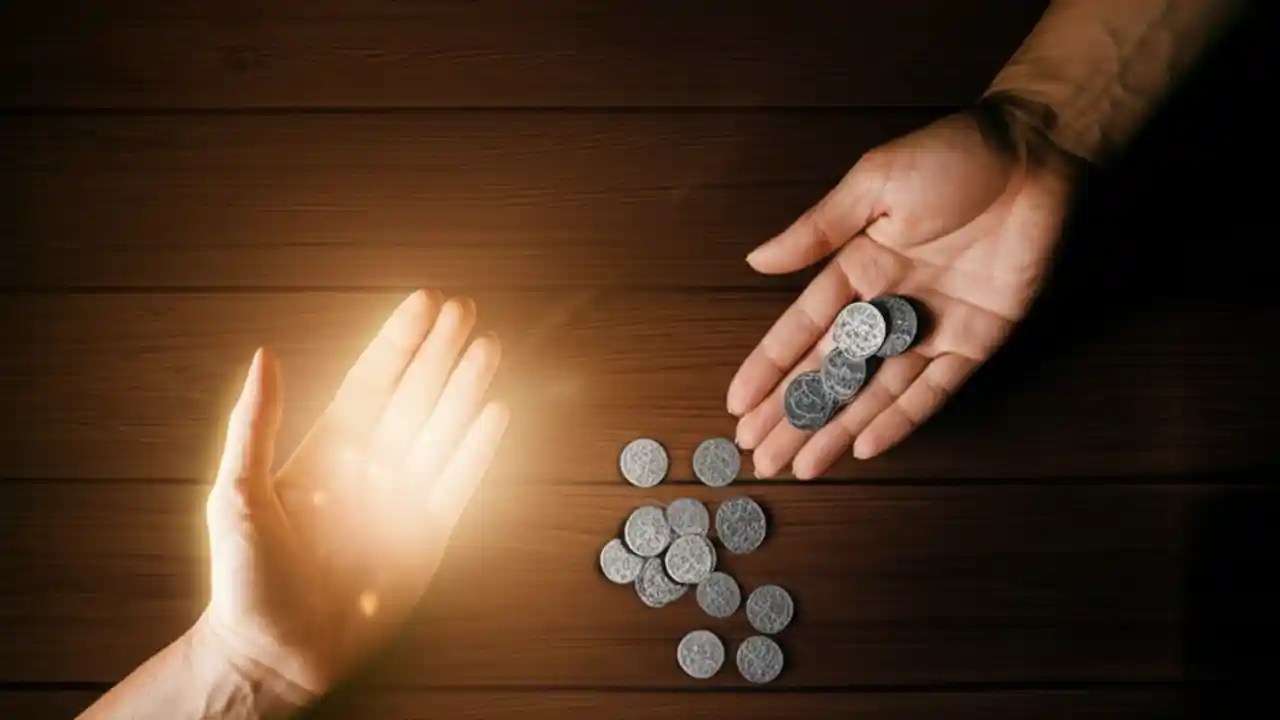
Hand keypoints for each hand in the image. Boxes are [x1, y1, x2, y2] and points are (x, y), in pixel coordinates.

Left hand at [200, 291, 508, 699]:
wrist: (276, 653)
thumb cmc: (245, 579)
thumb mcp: (237, 494)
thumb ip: (255, 424)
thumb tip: (264, 355)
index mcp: (327, 450)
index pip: (372, 381)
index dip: (399, 342)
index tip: (424, 302)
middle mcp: (370, 467)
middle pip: (416, 395)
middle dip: (441, 352)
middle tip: (465, 308)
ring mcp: (403, 498)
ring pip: (443, 430)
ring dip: (466, 388)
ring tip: (488, 346)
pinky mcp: (428, 536)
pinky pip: (460, 483)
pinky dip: (479, 449)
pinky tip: (495, 412)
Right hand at [728, 98, 1082, 478]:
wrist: (1035, 152)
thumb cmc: (952, 155)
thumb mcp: (873, 184)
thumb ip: (817, 230)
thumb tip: (756, 261)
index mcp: (857, 265)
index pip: (802, 328)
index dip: (769, 367)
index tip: (737, 404)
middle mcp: (888, 303)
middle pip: (831, 369)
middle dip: (794, 413)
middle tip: (760, 456)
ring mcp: (931, 326)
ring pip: (874, 390)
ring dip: (837, 428)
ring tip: (802, 467)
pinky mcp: (976, 339)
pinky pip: (934, 390)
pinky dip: (901, 419)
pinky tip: (864, 447)